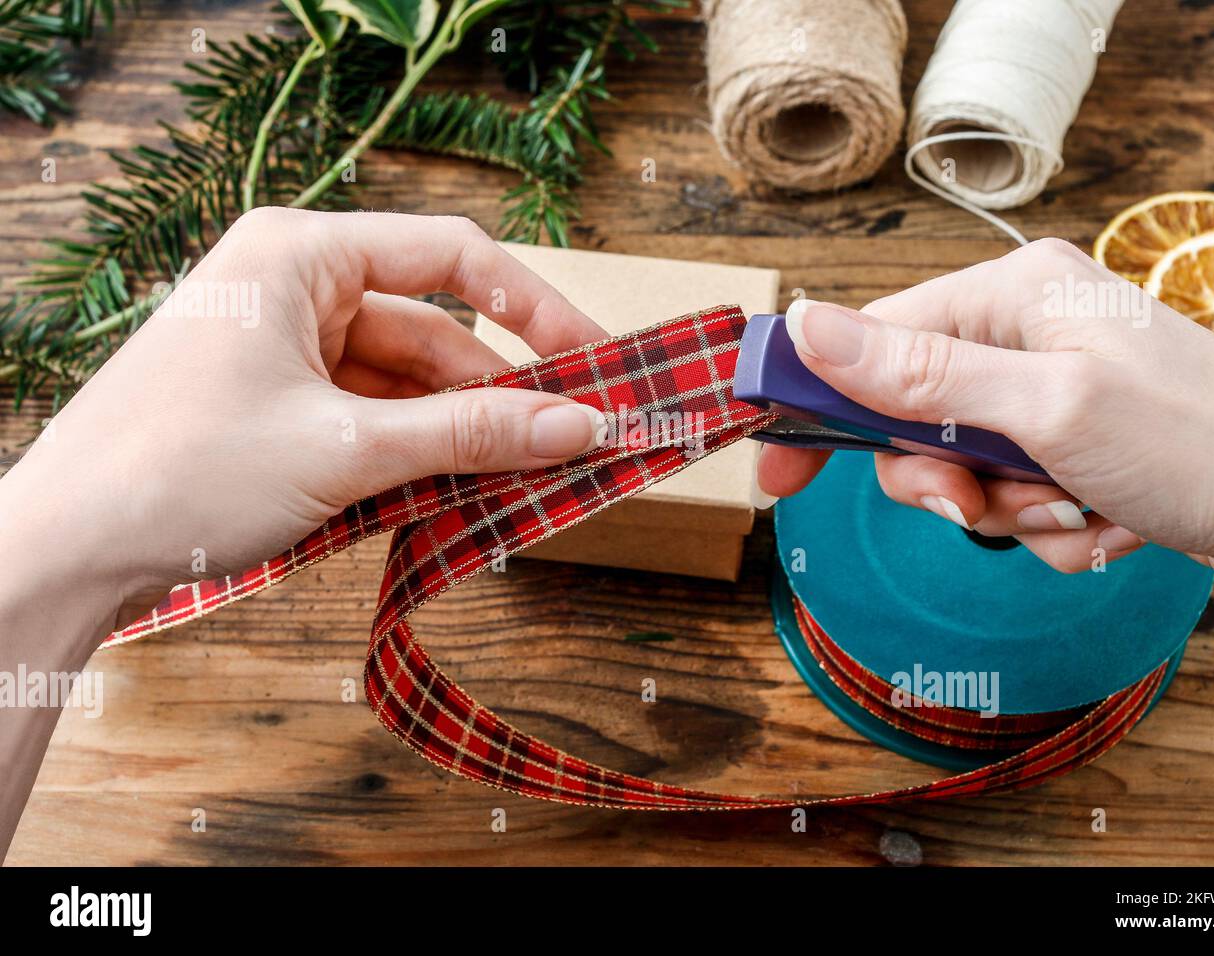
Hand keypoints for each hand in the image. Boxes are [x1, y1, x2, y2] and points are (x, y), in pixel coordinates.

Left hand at [1, 208, 608, 644]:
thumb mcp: (347, 449)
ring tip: (521, 484)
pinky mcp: (279, 406)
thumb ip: (473, 433)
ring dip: (462, 436)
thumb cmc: (181, 473)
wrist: (66, 551)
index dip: (537, 308)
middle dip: (501, 396)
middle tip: (573, 444)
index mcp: (301, 255)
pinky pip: (373, 420)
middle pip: (435, 332)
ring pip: (408, 385)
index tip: (596, 360)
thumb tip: (583, 424)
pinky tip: (457, 495)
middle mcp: (295, 289)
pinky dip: (417, 457)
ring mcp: (285, 351)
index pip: (453, 257)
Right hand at [759, 239, 1213, 621]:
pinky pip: (1015, 498)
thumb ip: (919, 372)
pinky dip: (1050, 527)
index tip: (779, 470)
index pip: (870, 340)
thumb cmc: (1197, 441)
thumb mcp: (1044, 406)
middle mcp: (1026, 333)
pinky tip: (1106, 519)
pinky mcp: (1073, 444)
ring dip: (1012, 512)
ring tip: (1079, 510)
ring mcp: (1051, 391)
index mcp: (1012, 295)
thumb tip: (808, 327)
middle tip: (979, 509)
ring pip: (964, 470)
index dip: (821, 406)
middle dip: (946, 481)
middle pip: (913, 417)